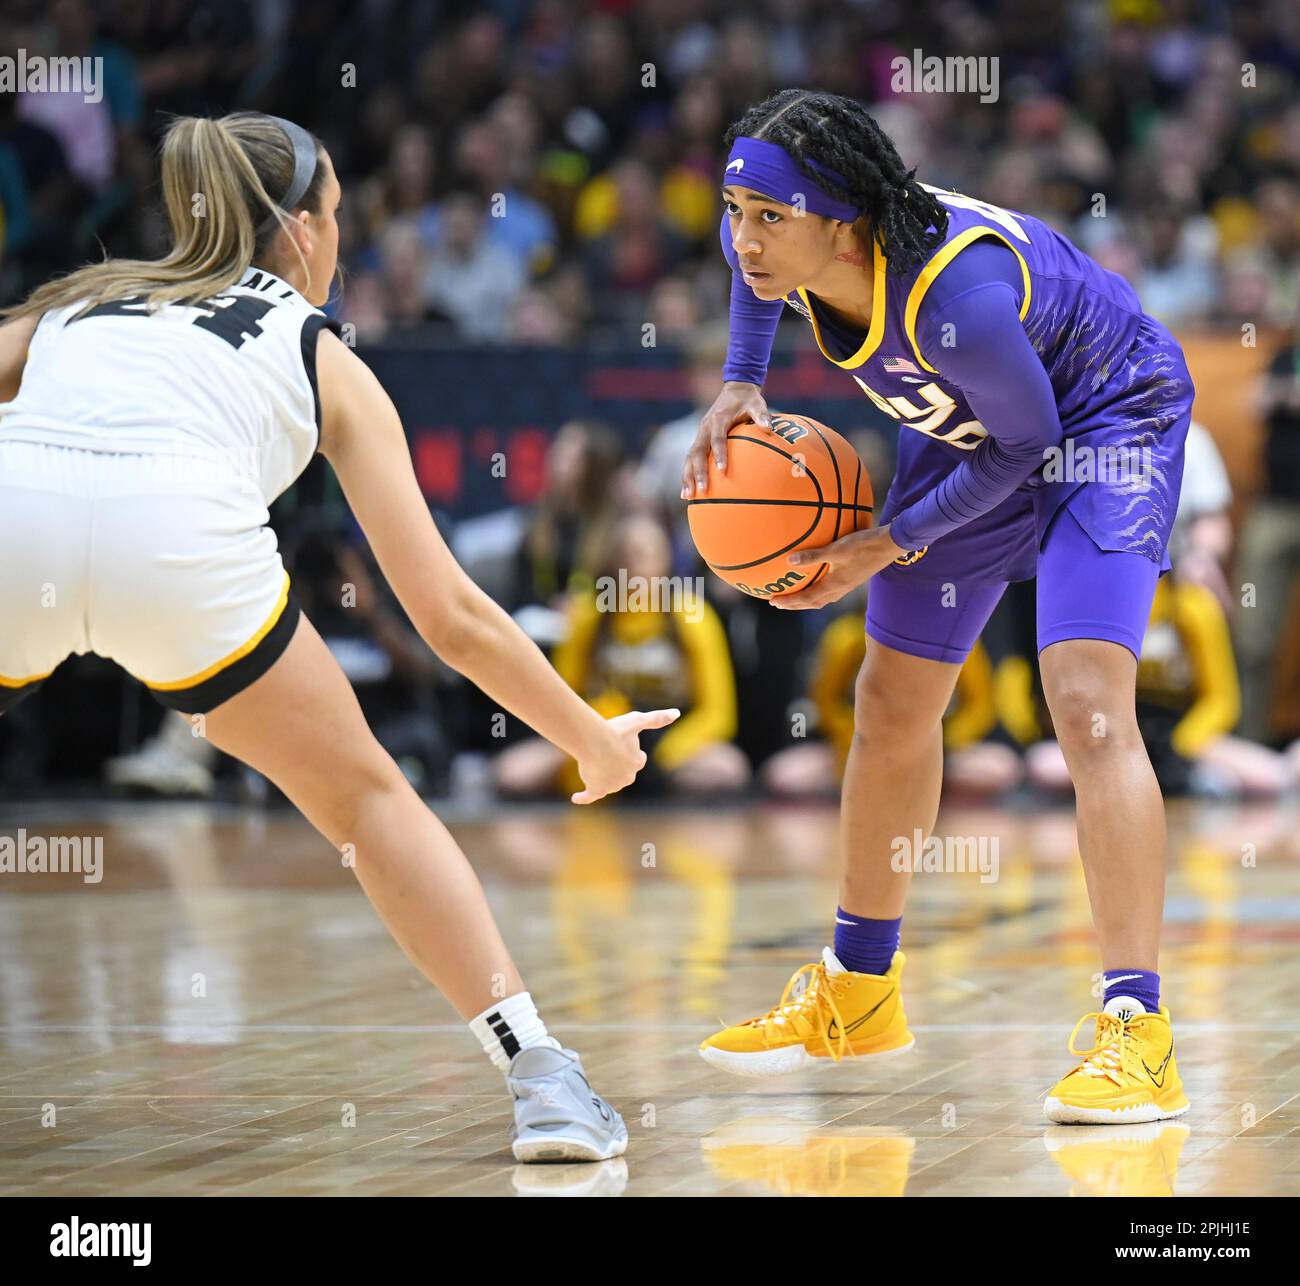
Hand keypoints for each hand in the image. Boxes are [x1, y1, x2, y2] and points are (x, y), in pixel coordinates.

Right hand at [571, 708, 681, 803]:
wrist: (595, 743)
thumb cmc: (616, 731)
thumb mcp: (638, 720)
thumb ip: (657, 718)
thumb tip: (677, 713)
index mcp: (637, 761)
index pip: (637, 760)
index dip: (631, 754)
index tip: (624, 747)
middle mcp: (627, 777)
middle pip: (622, 774)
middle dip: (616, 766)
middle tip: (605, 755)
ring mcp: (612, 785)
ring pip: (607, 783)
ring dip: (601, 777)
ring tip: (592, 768)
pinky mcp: (596, 790)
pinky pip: (590, 796)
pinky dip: (584, 797)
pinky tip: (576, 798)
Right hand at [682, 382, 769, 498]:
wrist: (735, 388)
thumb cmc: (748, 399)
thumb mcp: (757, 403)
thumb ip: (761, 415)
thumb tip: (768, 427)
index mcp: (718, 419)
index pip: (717, 439)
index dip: (719, 454)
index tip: (723, 470)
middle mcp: (705, 428)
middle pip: (696, 452)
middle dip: (698, 472)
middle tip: (702, 490)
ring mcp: (700, 435)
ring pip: (689, 458)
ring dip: (687, 477)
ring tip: (687, 496)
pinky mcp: (700, 440)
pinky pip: (691, 459)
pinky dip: (688, 474)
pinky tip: (688, 492)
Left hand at [773, 524, 906, 609]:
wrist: (891, 545)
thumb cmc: (864, 544)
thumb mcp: (836, 548)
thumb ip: (813, 555)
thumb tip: (789, 561)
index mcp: (834, 586)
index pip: (806, 598)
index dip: (789, 601)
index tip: (773, 601)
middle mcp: (840, 589)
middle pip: (813, 603)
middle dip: (795, 604)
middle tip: (779, 603)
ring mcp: (847, 585)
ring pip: (822, 598)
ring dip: (806, 599)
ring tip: (794, 595)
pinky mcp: (853, 579)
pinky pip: (830, 590)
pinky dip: (818, 589)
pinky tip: (816, 579)